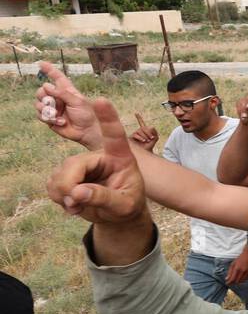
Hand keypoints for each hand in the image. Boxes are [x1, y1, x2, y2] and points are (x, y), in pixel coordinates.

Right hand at [35, 61, 102, 149]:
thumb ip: (61, 93)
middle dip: (43, 96)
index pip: (57, 78)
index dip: (49, 70)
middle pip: (41, 91)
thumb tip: (46, 85)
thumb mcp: (77, 101)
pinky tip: (61, 122)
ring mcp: (53, 108)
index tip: (41, 63)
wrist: (87, 131)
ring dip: (46, 109)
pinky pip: (40, 115)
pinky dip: (48, 118)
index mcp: (66, 91)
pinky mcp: (49, 119)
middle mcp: (58, 98)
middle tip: (51, 102)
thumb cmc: (86, 115)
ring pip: (38, 104)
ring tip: (56, 114)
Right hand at [45, 98, 148, 224]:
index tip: (101, 100)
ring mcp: (81, 164)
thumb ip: (103, 198)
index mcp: (120, 157)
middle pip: (73, 163)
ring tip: (79, 206)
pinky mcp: (67, 174)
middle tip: (75, 203)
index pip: (114, 135)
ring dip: (63, 194)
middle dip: (69, 185)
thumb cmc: (128, 204)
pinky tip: (72, 204)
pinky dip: (57, 196)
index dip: (107, 118)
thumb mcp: (124, 205)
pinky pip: (52, 183)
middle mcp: (98, 156)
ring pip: (59, 174)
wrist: (117, 213)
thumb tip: (76, 192)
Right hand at [130, 112, 158, 151]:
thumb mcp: (156, 138)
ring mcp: (134, 134)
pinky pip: (135, 134)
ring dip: (145, 135)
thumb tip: (150, 127)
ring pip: (140, 130)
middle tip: (151, 138)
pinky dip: (140, 137)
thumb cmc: (150, 145)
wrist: (146, 152)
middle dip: (149, 132)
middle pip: (143, 127)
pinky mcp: (131, 138)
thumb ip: (155, 131)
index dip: (139, 118)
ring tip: (147, 140)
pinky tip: (143, 141)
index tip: (136, 113)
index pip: (141, 123)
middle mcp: (138, 131)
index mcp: (144, 130)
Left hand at [225, 248, 247, 284]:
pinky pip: (247, 278)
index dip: (229, 282)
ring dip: (238, 281)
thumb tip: (226, 279)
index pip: (232, 278)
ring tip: (236, 281)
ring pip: (242, 281)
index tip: (227, 283)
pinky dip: (243, 279)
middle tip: (231, 282)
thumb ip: (230, 271)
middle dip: (233, 282)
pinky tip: (241, 278)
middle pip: (237, 281)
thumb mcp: (233, 263)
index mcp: (237, 268)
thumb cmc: (241, 257)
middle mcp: (242, 271)